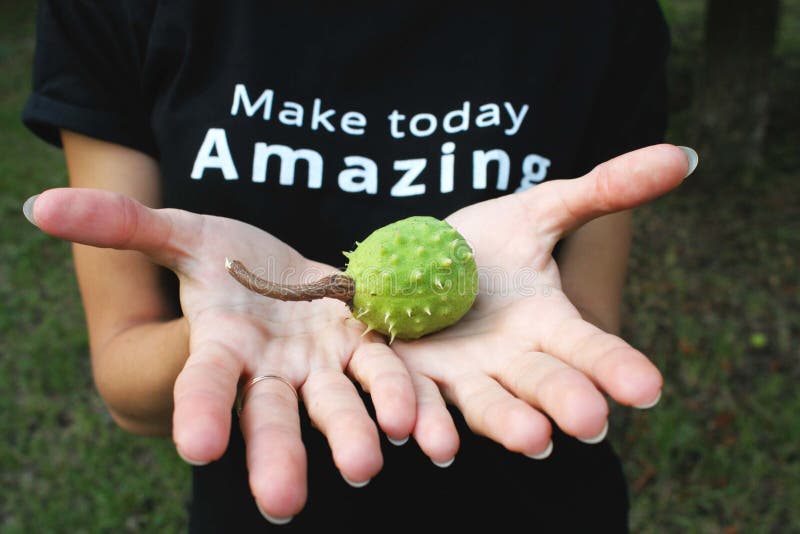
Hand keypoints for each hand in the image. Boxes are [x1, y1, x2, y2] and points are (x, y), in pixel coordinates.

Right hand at [26, 189, 415, 520]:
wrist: (282, 275)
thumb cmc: (223, 260)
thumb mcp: (180, 234)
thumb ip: (123, 224)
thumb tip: (42, 205)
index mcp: (222, 347)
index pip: (202, 382)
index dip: (197, 411)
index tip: (196, 446)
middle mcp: (271, 372)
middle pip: (271, 416)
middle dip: (276, 455)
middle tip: (284, 502)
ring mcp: (322, 368)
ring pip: (339, 404)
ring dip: (355, 433)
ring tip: (372, 462)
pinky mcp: (366, 352)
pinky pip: (390, 376)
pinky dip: (411, 404)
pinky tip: (433, 435)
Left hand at [389, 144, 694, 462]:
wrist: (418, 262)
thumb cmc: (488, 243)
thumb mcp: (541, 210)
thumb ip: (605, 190)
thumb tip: (683, 156)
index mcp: (548, 327)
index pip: (589, 349)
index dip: (616, 367)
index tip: (648, 388)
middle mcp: (511, 362)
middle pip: (541, 382)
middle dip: (565, 400)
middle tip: (590, 422)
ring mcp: (462, 376)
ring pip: (484, 403)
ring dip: (503, 423)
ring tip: (528, 439)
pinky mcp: (414, 378)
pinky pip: (418, 402)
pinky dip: (421, 419)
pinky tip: (415, 433)